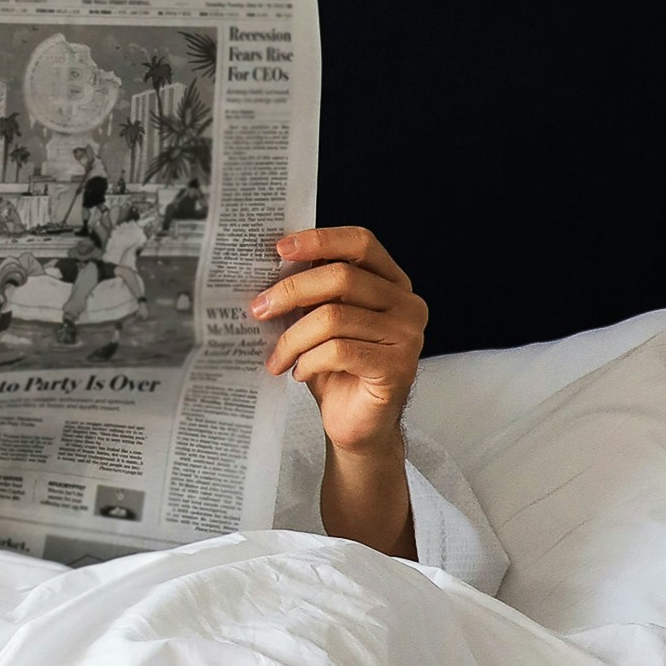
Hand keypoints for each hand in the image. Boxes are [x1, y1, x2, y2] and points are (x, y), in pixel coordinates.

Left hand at [251, 226, 426, 554]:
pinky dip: (309, 360)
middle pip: (342, 277)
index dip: (320, 240)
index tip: (280, 248)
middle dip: (291, 290)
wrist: (357, 426)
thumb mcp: (322, 320)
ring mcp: (407, 336)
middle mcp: (408, 304)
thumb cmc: (337, 368)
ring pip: (334, 317)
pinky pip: (339, 351)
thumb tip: (268, 264)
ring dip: (293, 337)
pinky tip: (299, 373)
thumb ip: (312, 291)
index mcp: (393, 282)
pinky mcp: (397, 368)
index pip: (361, 243)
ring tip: (276, 357)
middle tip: (257, 309)